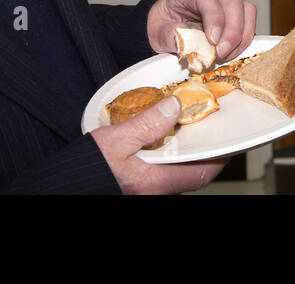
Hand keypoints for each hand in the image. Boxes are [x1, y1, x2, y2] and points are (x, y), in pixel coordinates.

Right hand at [91, 96, 224, 193]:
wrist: (64, 184)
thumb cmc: (88, 168)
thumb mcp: (116, 141)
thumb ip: (146, 124)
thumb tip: (174, 106)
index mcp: (157, 181)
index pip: (202, 172)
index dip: (220, 156)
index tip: (230, 138)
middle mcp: (157, 188)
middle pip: (193, 170)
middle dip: (205, 150)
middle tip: (211, 126)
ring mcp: (149, 187)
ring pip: (179, 169)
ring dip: (187, 150)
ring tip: (190, 126)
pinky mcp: (140, 183)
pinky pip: (163, 168)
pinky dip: (169, 152)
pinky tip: (163, 135)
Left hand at [147, 0, 255, 62]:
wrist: (163, 26)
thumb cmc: (161, 26)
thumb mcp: (157, 33)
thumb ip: (172, 37)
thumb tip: (190, 46)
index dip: (215, 18)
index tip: (213, 41)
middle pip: (232, 4)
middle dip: (232, 32)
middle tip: (221, 53)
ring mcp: (222, 1)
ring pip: (246, 11)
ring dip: (241, 37)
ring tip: (226, 54)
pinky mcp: (232, 14)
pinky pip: (248, 21)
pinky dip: (243, 39)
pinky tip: (231, 52)